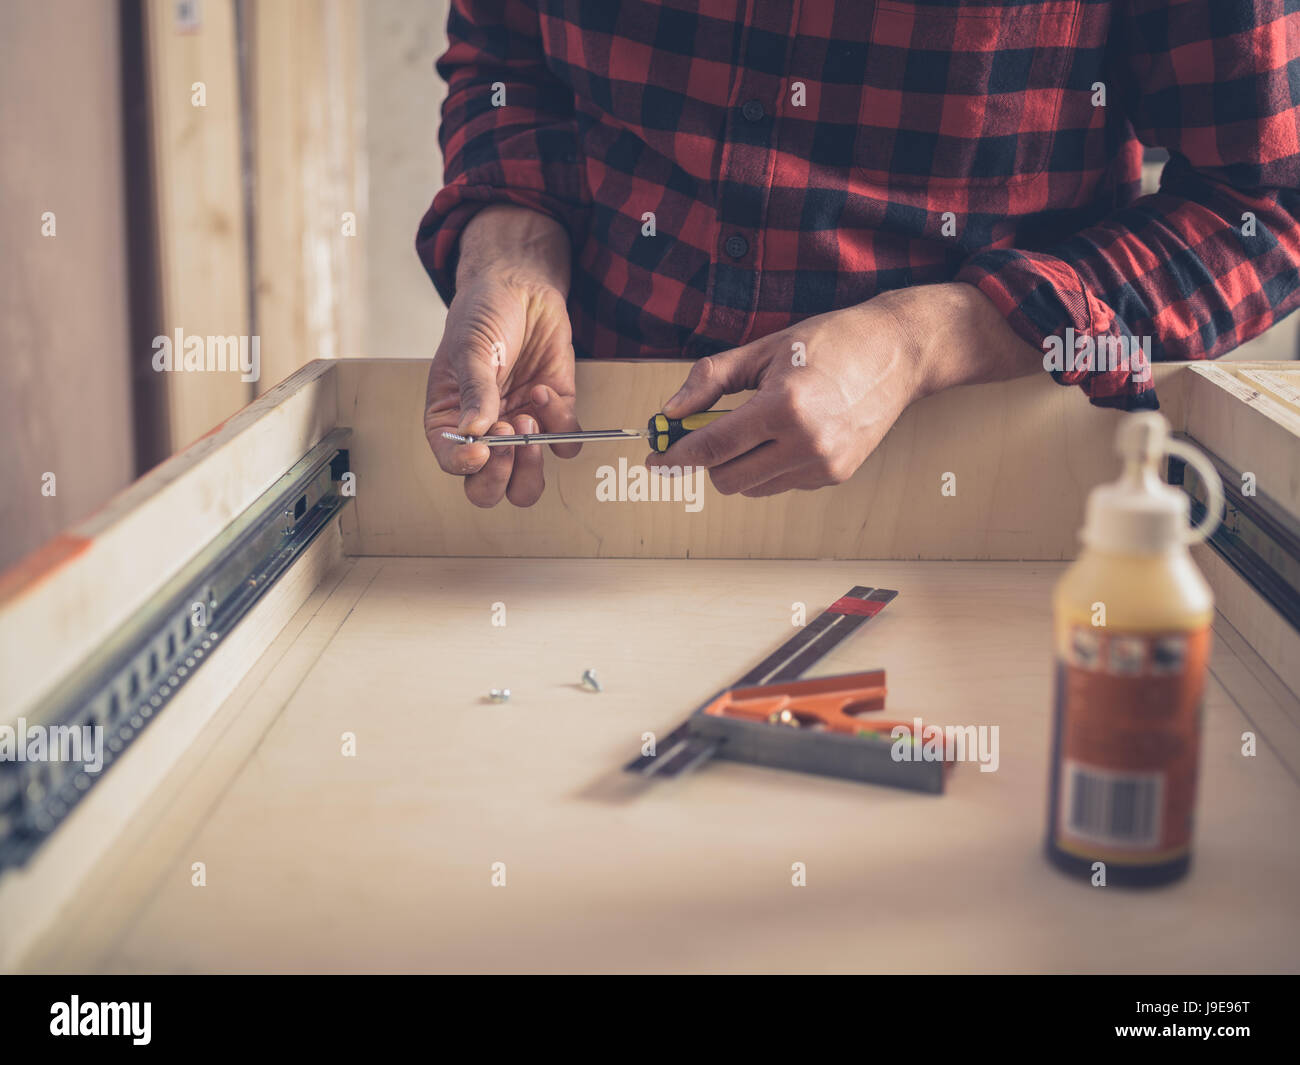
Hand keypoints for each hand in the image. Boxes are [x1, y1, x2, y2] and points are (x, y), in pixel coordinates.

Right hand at [424, 207, 578, 506]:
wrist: (521, 288)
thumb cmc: (482, 315)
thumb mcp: (470, 349)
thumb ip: (475, 390)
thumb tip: (473, 432)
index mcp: (450, 422)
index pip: (454, 465)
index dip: (468, 467)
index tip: (482, 449)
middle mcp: (485, 435)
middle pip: (490, 490)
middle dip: (501, 475)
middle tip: (509, 439)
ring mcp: (521, 428)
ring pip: (528, 483)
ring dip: (531, 463)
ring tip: (527, 419)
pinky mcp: (555, 414)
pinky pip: (564, 443)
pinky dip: (561, 426)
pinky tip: (545, 391)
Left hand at [652, 283, 1041, 495]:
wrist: (897, 352)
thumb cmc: (828, 342)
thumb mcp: (761, 351)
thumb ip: (710, 382)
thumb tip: (670, 412)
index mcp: (783, 407)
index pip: (712, 448)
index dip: (675, 456)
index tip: (654, 458)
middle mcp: (805, 443)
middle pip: (727, 479)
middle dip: (708, 461)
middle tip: (705, 433)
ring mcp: (824, 465)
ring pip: (752, 487)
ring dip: (741, 464)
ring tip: (759, 425)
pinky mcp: (836, 477)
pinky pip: (781, 484)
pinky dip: (771, 465)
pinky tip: (789, 433)